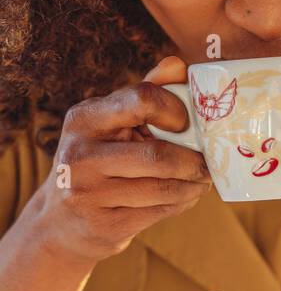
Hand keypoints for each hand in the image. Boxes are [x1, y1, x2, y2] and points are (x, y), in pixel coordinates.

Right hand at [34, 56, 211, 264]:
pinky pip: (160, 211)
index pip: (142, 100)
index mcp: (84, 119)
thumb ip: (145, 94)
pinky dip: (182, 203)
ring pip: (164, 187)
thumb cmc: (98, 160)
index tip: (186, 123)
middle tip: (209, 162)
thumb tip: (177, 64)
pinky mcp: (104, 225)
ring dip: (193, 184)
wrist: (62, 221)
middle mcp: (80, 155)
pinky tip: (186, 196)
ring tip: (202, 180)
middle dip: (194, 161)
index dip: (175, 110)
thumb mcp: (111, 123)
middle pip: (157, 155)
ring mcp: (89, 194)